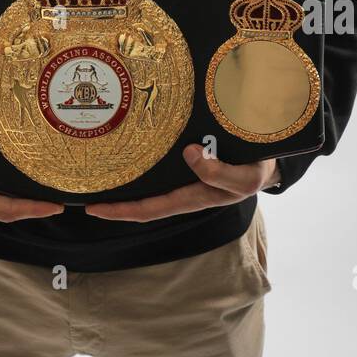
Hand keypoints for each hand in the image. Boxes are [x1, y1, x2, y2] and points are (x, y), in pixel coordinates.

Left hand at [83, 147, 278, 221]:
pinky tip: (130, 145)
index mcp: (194, 196)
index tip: (93, 207)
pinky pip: (162, 162)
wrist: (273, 158)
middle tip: (83, 192)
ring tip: (98, 168)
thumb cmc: (258, 169)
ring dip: (126, 178)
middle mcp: (185, 187)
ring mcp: (186, 174)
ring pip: (150, 181)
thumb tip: (189, 156)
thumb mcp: (245, 177)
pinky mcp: (191, 156)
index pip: (150, 208)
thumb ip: (219, 173)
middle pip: (144, 199)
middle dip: (115, 200)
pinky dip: (144, 158)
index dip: (121, 210)